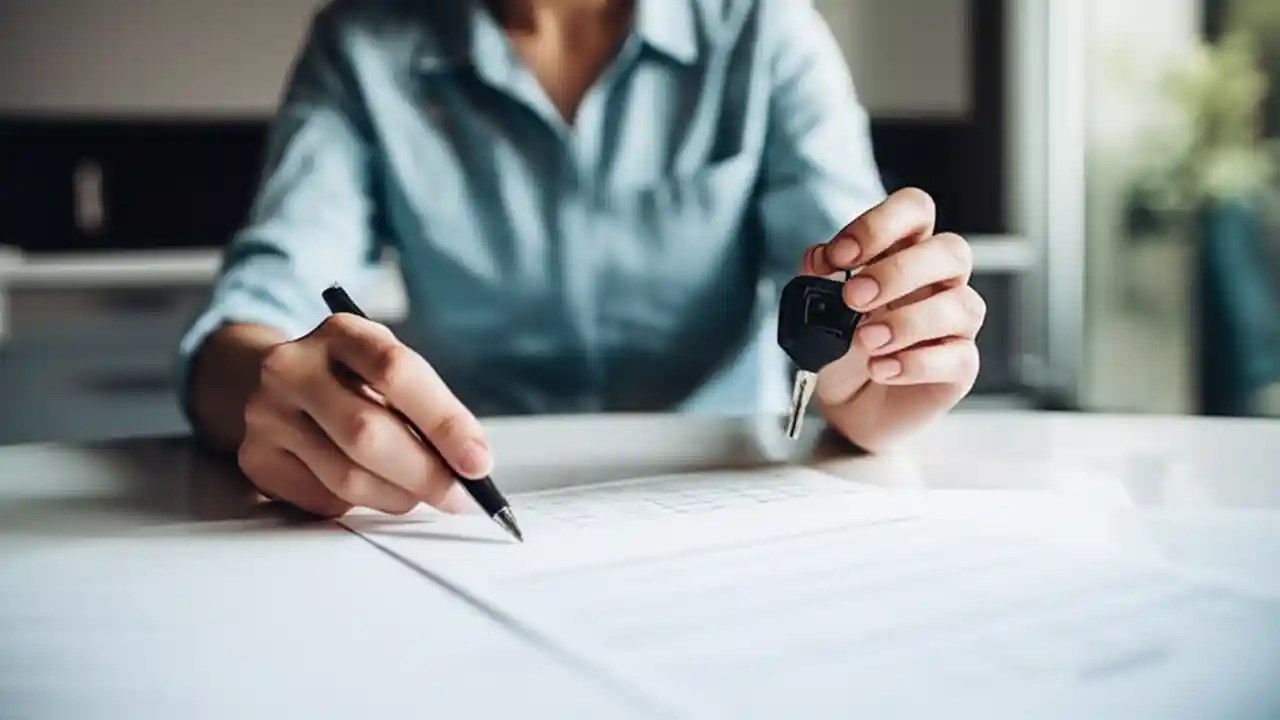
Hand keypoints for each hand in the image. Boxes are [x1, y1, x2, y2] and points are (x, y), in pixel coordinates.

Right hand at [236, 314, 489, 516]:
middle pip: (367, 432)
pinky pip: (323, 499)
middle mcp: (293, 367)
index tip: (478, 462)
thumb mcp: (388, 369)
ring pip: (347, 476)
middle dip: (426, 473)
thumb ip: (426, 409)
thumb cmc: (353, 378)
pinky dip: (363, 504)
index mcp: (341, 332)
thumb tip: (471, 465)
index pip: (397, 373)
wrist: (280, 382)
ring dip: (399, 496)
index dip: (444, 422)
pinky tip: (376, 489)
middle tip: (461, 497)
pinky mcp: (256, 458)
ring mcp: (267, 414)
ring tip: (422, 494)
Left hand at [801, 188, 985, 450]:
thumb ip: (820, 279)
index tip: (838, 256)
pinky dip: (915, 363)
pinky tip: (881, 369)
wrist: (848, 404)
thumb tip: (819, 259)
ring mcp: (955, 324)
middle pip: (951, 250)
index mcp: (905, 250)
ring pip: (962, 305)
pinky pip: (958, 356)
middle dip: (899, 271)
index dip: (880, 224)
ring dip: (907, 322)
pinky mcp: (960, 366)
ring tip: (866, 342)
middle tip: (854, 298)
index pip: (914, 210)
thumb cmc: (843, 346)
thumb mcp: (820, 310)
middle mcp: (939, 281)